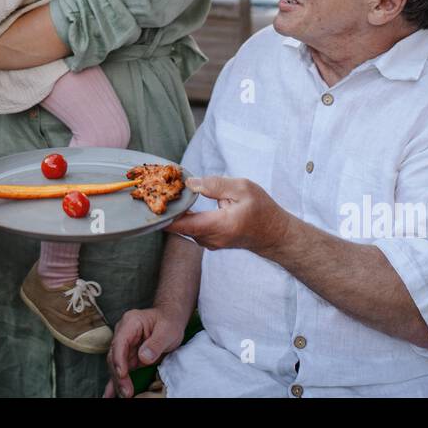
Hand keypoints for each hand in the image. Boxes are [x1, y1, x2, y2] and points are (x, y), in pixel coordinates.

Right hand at [103, 306, 187, 398]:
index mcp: (130, 323)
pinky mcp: (128, 356)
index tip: (122, 374)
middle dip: (119, 376)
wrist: (170, 318)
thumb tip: (143, 357)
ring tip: (124, 396)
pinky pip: (120, 370)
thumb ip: (155, 343)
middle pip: (115, 357)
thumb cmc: (168, 320)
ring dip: (119, 382)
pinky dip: (117, 382)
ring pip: (116, 366)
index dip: (119, 360)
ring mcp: (125, 346)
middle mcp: (123, 334)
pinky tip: (110, 394)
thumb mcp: (167, 330)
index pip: (119, 343)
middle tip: (127, 392)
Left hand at [167, 176, 294, 254]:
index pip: (181, 225)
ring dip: (176, 213)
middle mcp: (211, 239)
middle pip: (179, 226)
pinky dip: (185, 217)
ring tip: (170, 193)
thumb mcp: (243, 188)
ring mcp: (210, 243)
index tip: (152, 201)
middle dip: (169, 208)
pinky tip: (182, 202)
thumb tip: (190, 183)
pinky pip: (191, 229)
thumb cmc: (262, 210)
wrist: (275, 234)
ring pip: (184, 228)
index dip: (163, 215)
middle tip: (159, 188)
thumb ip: (215, 185)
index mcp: (219, 225)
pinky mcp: (210, 242)